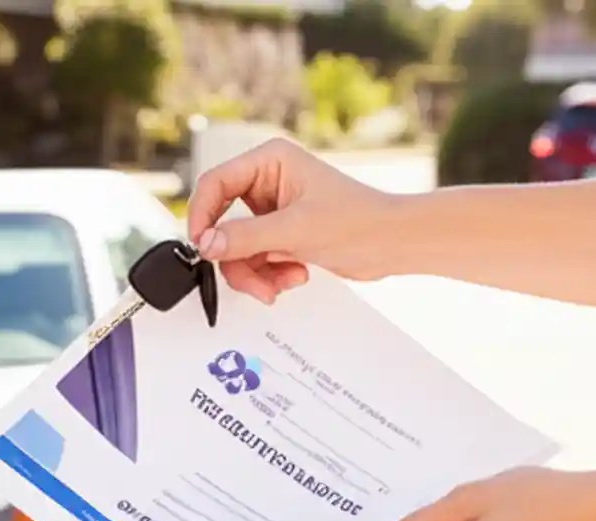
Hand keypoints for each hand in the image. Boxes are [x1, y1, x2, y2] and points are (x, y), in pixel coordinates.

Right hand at [187, 138, 397, 303]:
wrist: (394, 245)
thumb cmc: (361, 222)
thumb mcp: (295, 231)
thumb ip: (244, 238)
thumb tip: (205, 245)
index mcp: (270, 161)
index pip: (216, 183)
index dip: (202, 216)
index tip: (201, 247)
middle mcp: (268, 181)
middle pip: (222, 221)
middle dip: (235, 256)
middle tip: (249, 280)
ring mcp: (273, 210)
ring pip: (236, 246)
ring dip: (255, 273)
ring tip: (281, 283)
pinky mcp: (280, 234)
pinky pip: (254, 258)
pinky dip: (269, 276)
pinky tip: (294, 276)